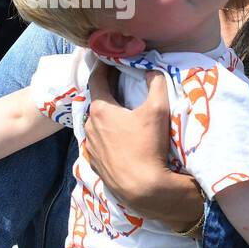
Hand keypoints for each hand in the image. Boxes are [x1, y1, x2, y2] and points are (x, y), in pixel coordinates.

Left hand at [82, 63, 202, 227]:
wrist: (142, 188)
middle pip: (97, 101)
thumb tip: (153, 69)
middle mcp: (90, 125)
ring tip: (122, 113)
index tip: (112, 58)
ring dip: (107, 115)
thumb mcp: (158, 110)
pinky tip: (120, 139)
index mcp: (101, 109)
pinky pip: (99, 142)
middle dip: (108, 91)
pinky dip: (107, 134)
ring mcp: (90, 146)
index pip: (97, 78)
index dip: (105, 66)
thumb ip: (157, 84)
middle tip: (121, 84)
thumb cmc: (149, 146)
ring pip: (96, 122)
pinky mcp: (95, 163)